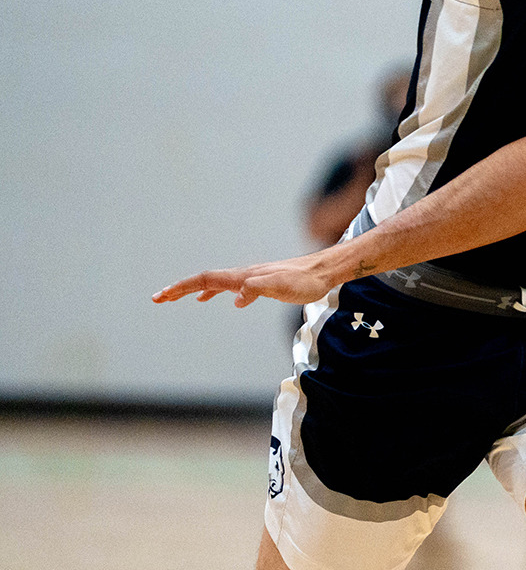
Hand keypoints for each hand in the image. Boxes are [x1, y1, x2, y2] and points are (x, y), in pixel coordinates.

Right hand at [153, 254, 340, 307]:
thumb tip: (236, 298)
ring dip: (192, 289)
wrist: (323, 271)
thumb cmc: (305, 282)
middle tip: (157, 298)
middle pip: (204, 279)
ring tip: (174, 297)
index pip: (205, 280)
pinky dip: (212, 291)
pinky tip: (209, 298)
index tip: (162, 296)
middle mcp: (243, 275)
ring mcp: (250, 277)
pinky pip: (227, 286)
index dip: (182, 288)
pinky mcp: (259, 282)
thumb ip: (258, 289)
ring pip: (214, 282)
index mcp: (244, 276)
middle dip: (179, 289)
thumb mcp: (282, 287)